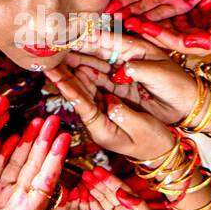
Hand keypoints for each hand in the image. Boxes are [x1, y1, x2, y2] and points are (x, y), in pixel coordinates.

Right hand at [0, 117, 72, 209]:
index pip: (45, 181)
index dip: (54, 159)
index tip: (64, 137)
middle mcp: (16, 202)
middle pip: (33, 167)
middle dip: (42, 142)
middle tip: (52, 119)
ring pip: (15, 164)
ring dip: (24, 143)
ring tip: (34, 121)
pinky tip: (6, 135)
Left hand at [45, 65, 176, 162]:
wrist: (161, 151)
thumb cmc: (154, 142)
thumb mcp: (142, 129)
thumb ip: (124, 114)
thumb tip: (110, 98)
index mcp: (102, 130)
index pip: (82, 107)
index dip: (70, 90)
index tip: (57, 77)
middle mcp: (96, 123)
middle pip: (78, 97)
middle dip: (63, 78)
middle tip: (49, 61)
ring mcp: (101, 115)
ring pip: (85, 91)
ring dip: (72, 74)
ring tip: (59, 59)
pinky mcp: (108, 108)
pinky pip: (95, 90)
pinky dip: (88, 76)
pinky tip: (79, 64)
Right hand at [60, 27, 195, 123]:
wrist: (187, 106)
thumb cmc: (179, 85)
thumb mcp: (160, 74)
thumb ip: (139, 70)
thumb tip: (121, 70)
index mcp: (138, 48)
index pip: (110, 39)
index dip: (91, 37)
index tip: (73, 34)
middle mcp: (127, 58)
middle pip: (98, 51)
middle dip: (78, 48)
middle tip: (58, 46)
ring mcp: (123, 73)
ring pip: (96, 66)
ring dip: (78, 63)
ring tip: (59, 59)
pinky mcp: (121, 88)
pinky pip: (100, 82)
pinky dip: (86, 79)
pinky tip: (72, 76)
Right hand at [79, 166, 170, 209]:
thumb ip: (140, 207)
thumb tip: (122, 192)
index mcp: (136, 208)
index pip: (121, 189)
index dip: (109, 180)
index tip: (97, 171)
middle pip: (109, 194)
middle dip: (97, 183)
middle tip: (84, 174)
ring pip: (101, 203)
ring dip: (91, 193)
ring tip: (80, 183)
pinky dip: (88, 207)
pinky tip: (80, 199)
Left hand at [127, 0, 210, 55]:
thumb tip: (191, 44)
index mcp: (198, 43)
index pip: (173, 41)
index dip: (157, 34)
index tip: (142, 26)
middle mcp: (188, 36)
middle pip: (161, 33)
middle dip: (143, 26)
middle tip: (124, 20)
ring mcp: (185, 25)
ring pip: (160, 21)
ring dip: (143, 16)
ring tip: (124, 10)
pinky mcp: (184, 13)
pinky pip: (164, 10)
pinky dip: (151, 5)